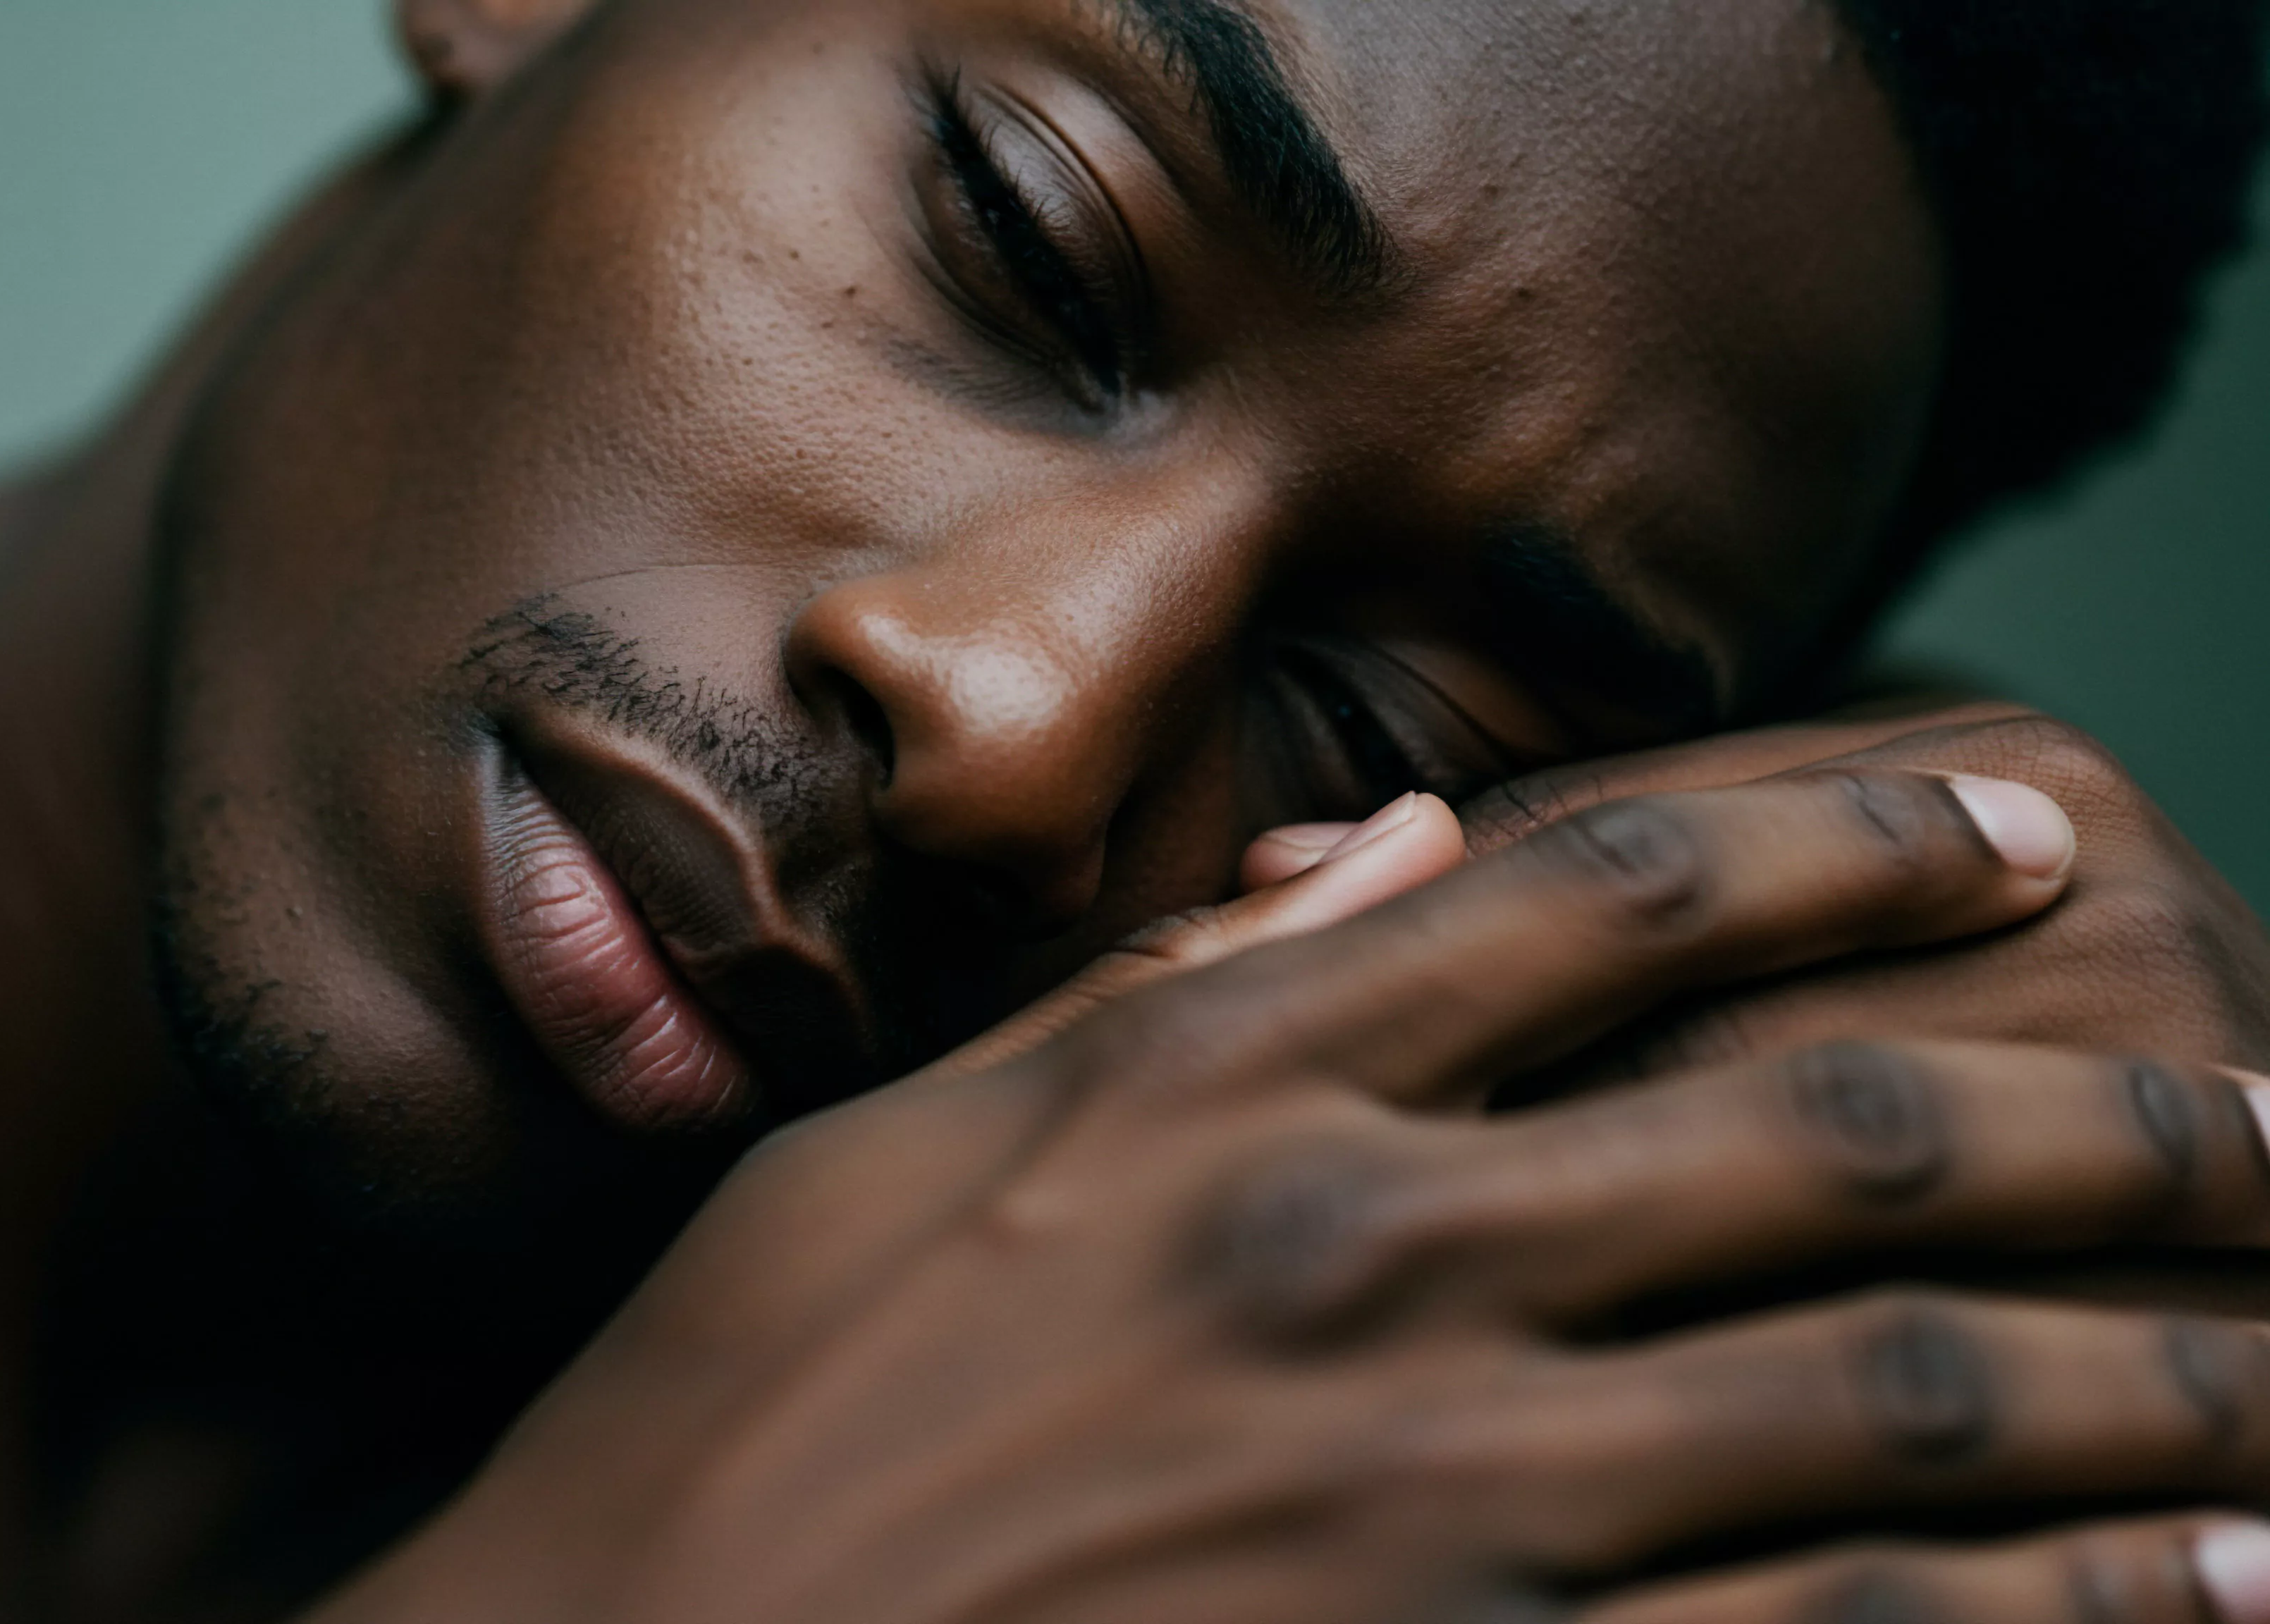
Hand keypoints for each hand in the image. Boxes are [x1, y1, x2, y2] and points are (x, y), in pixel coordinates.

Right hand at [313, 771, 2269, 1623]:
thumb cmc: (733, 1428)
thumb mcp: (891, 1152)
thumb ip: (1153, 1001)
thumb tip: (1378, 873)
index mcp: (1218, 1088)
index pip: (1614, 900)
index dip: (1860, 842)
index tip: (2023, 829)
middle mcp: (1361, 1254)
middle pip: (1828, 1131)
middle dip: (2092, 1106)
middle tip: (2263, 1095)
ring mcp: (1435, 1494)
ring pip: (1899, 1396)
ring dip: (2147, 1376)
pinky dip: (2063, 1617)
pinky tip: (2208, 1591)